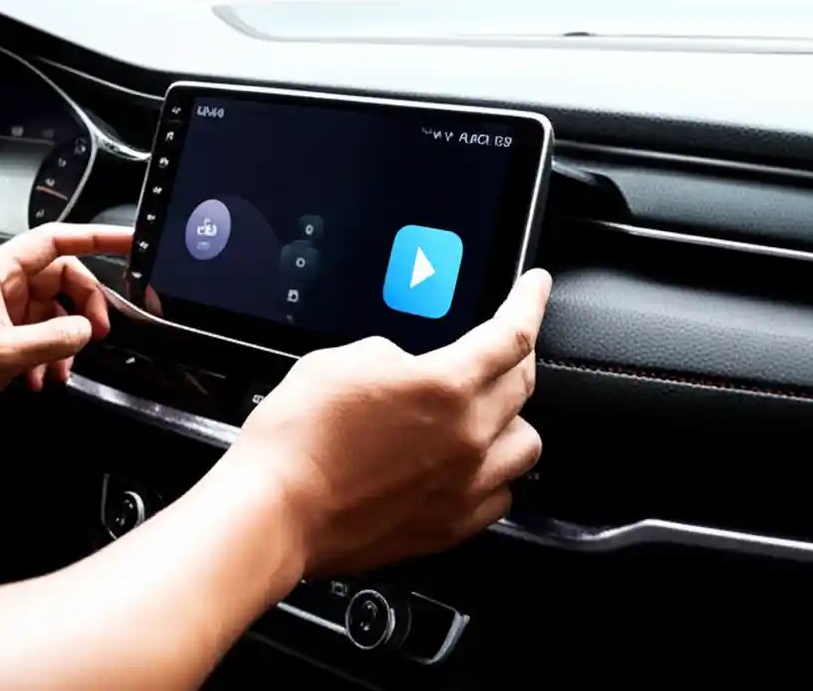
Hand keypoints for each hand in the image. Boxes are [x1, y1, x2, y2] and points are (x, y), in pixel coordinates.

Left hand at [0, 223, 131, 428]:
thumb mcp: (3, 355)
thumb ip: (54, 338)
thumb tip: (85, 329)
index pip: (56, 240)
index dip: (97, 238)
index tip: (129, 242)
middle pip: (58, 279)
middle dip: (83, 309)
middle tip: (96, 336)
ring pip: (47, 310)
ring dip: (62, 341)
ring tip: (60, 371)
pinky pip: (31, 332)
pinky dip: (44, 354)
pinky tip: (39, 379)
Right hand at [219, 269, 551, 575]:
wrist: (275, 510)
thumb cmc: (297, 438)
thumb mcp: (341, 361)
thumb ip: (394, 356)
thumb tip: (409, 368)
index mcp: (445, 386)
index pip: (511, 335)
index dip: (530, 302)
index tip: (536, 286)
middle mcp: (467, 438)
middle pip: (524, 386)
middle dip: (517, 356)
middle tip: (503, 347)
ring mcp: (462, 487)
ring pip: (525, 446)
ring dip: (511, 421)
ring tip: (486, 415)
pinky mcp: (448, 527)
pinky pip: (499, 495)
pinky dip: (492, 475)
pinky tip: (468, 466)